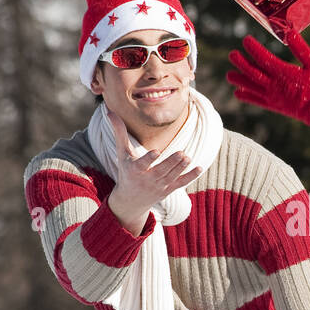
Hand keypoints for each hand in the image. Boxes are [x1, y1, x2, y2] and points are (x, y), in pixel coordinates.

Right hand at [105, 110, 200, 234]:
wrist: (131, 199)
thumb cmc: (126, 170)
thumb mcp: (121, 153)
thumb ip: (119, 131)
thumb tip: (109, 110)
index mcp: (135, 169)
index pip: (142, 164)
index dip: (149, 159)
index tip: (156, 152)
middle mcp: (147, 179)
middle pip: (161, 171)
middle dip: (171, 163)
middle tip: (181, 153)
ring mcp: (159, 186)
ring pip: (172, 176)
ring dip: (181, 167)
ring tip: (187, 156)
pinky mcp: (168, 189)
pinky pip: (180, 183)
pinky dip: (190, 177)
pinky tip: (199, 168)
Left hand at [227, 21, 309, 125]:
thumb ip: (301, 49)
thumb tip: (290, 32)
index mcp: (285, 73)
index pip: (264, 59)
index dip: (253, 49)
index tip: (246, 40)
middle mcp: (276, 86)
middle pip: (253, 73)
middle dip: (241, 63)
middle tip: (232, 54)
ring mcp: (274, 98)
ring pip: (252, 88)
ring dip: (240, 80)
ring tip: (229, 74)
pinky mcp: (276, 107)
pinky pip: (258, 102)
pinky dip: (247, 97)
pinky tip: (238, 93)